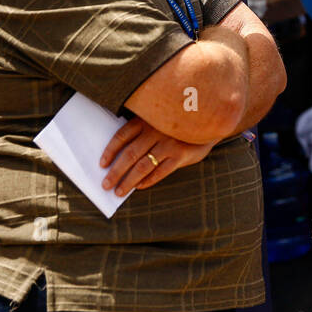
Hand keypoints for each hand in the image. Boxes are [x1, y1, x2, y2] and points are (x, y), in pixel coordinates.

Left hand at [99, 116, 216, 195]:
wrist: (209, 121)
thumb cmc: (177, 125)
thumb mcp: (159, 120)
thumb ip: (143, 131)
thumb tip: (120, 154)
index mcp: (147, 120)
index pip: (122, 136)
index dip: (110, 151)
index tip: (102, 164)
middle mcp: (156, 131)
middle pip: (129, 154)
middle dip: (115, 172)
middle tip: (106, 185)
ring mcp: (169, 143)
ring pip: (143, 166)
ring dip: (129, 181)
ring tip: (119, 191)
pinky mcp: (181, 155)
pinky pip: (161, 172)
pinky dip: (148, 181)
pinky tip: (140, 187)